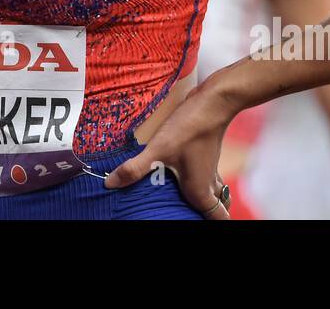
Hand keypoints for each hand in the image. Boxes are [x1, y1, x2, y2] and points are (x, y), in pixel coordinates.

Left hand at [104, 84, 236, 219]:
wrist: (212, 103)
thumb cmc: (189, 129)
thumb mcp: (158, 150)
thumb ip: (134, 169)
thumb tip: (110, 184)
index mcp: (200, 192)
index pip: (219, 220)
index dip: (210, 226)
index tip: (191, 222)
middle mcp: (209, 184)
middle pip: (216, 210)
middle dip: (203, 216)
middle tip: (182, 214)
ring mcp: (211, 170)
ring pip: (214, 194)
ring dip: (203, 200)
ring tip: (180, 200)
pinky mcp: (207, 156)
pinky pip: (209, 178)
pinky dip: (200, 183)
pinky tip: (180, 175)